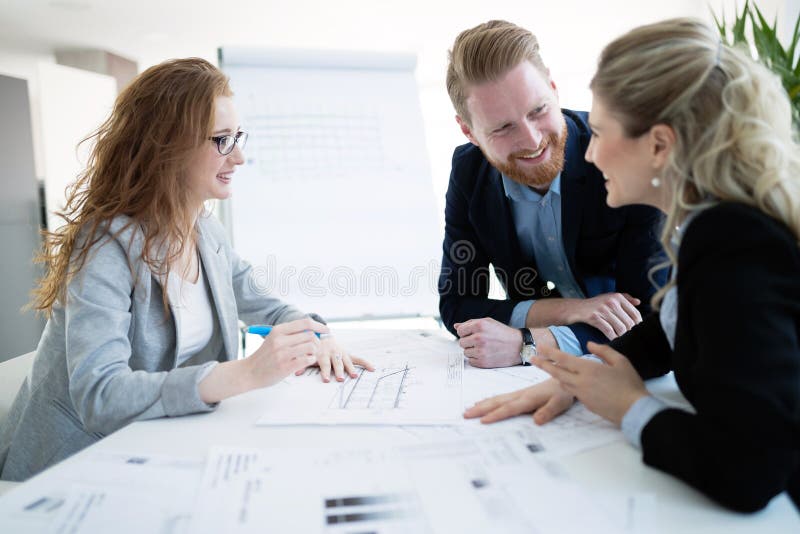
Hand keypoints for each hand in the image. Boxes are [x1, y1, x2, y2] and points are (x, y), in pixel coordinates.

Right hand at [247, 317, 327, 387]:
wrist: (249, 372)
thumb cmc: (265, 356)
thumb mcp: (274, 339)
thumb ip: (290, 334)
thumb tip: (313, 330)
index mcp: (278, 330)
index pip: (305, 323)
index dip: (319, 326)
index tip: (326, 330)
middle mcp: (280, 340)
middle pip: (310, 336)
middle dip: (317, 342)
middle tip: (316, 348)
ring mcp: (282, 353)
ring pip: (311, 347)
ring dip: (315, 352)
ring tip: (310, 355)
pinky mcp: (285, 366)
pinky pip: (307, 360)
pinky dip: (311, 360)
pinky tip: (306, 362)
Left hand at [297, 336, 374, 381]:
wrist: (319, 334)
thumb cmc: (311, 347)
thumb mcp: (305, 353)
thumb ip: (301, 362)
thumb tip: (295, 373)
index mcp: (321, 352)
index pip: (323, 363)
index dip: (324, 371)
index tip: (325, 380)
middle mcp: (332, 352)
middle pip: (335, 362)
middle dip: (338, 370)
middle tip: (339, 378)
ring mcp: (340, 352)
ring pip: (346, 360)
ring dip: (350, 368)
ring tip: (354, 376)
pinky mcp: (347, 353)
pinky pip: (357, 358)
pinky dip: (365, 363)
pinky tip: (372, 368)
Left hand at [454, 318, 522, 367]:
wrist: (518, 346)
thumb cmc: (503, 333)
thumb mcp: (488, 322)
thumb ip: (470, 323)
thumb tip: (456, 326)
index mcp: (479, 325)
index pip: (460, 331)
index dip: (466, 333)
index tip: (473, 334)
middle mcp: (479, 338)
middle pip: (461, 342)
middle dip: (469, 342)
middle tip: (481, 342)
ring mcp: (481, 351)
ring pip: (465, 352)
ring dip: (472, 351)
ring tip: (485, 348)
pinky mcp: (483, 362)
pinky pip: (471, 361)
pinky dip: (476, 359)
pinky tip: (486, 354)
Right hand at [463, 378, 574, 423]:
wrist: (565, 376)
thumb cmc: (563, 392)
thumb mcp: (560, 403)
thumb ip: (548, 411)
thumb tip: (535, 421)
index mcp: (529, 398)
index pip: (509, 408)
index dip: (496, 415)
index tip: (482, 421)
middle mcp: (520, 395)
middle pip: (497, 402)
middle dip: (481, 409)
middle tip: (466, 414)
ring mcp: (518, 393)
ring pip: (497, 399)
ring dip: (482, 404)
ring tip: (469, 409)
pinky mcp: (519, 394)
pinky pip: (501, 397)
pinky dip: (489, 400)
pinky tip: (483, 403)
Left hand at [532, 341, 648, 425]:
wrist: (634, 410)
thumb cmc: (630, 384)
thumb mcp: (620, 361)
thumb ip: (603, 351)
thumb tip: (589, 345)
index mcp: (588, 369)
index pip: (563, 358)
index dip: (550, 352)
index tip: (540, 346)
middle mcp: (581, 382)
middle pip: (556, 371)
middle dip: (543, 364)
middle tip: (532, 358)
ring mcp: (582, 394)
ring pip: (562, 382)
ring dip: (555, 374)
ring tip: (548, 367)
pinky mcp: (585, 404)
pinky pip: (572, 391)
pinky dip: (567, 384)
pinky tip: (568, 381)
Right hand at [566, 293, 641, 338]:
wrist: (578, 308)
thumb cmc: (597, 303)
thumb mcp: (611, 296)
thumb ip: (626, 298)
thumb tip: (638, 302)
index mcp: (618, 297)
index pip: (635, 313)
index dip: (638, 323)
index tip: (636, 327)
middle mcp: (611, 302)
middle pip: (629, 322)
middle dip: (629, 330)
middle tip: (627, 333)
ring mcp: (603, 310)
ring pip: (620, 328)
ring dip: (621, 335)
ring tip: (620, 336)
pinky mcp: (596, 318)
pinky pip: (609, 332)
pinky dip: (613, 337)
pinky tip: (613, 337)